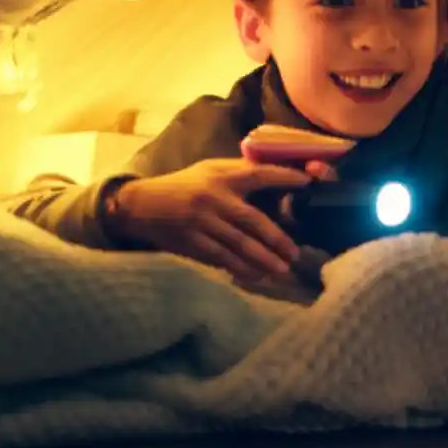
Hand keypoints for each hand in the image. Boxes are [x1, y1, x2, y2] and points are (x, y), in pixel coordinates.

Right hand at [108, 158, 319, 281]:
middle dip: (276, 239)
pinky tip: (256, 276)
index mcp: (221, 176)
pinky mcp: (191, 243)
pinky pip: (220, 259)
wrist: (141, 206)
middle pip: (251, 220)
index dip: (283, 177)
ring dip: (262, 260)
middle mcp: (213, 199)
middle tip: (294, 254)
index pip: (258, 174)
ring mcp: (201, 223)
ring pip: (238, 245)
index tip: (306, 182)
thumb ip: (241, 173)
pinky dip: (240, 268)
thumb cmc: (185, 185)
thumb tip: (281, 175)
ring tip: (281, 271)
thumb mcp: (211, 170)